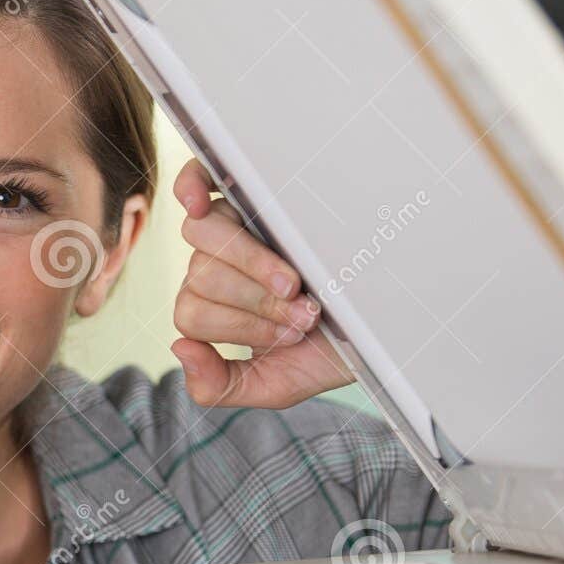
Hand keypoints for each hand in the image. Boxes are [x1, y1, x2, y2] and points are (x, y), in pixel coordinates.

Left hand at [170, 159, 350, 408]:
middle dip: (256, 303)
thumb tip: (179, 350)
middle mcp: (216, 266)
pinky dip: (189, 185)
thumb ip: (219, 386)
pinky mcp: (247, 192)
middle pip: (200, 277)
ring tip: (298, 281)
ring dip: (254, 265)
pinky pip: (197, 177)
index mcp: (215, 308)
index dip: (242, 325)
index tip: (294, 334)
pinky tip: (195, 204)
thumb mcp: (275, 383)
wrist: (383, 318)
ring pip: (205, 240)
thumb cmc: (329, 344)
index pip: (192, 313)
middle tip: (306, 312)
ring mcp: (230, 225)